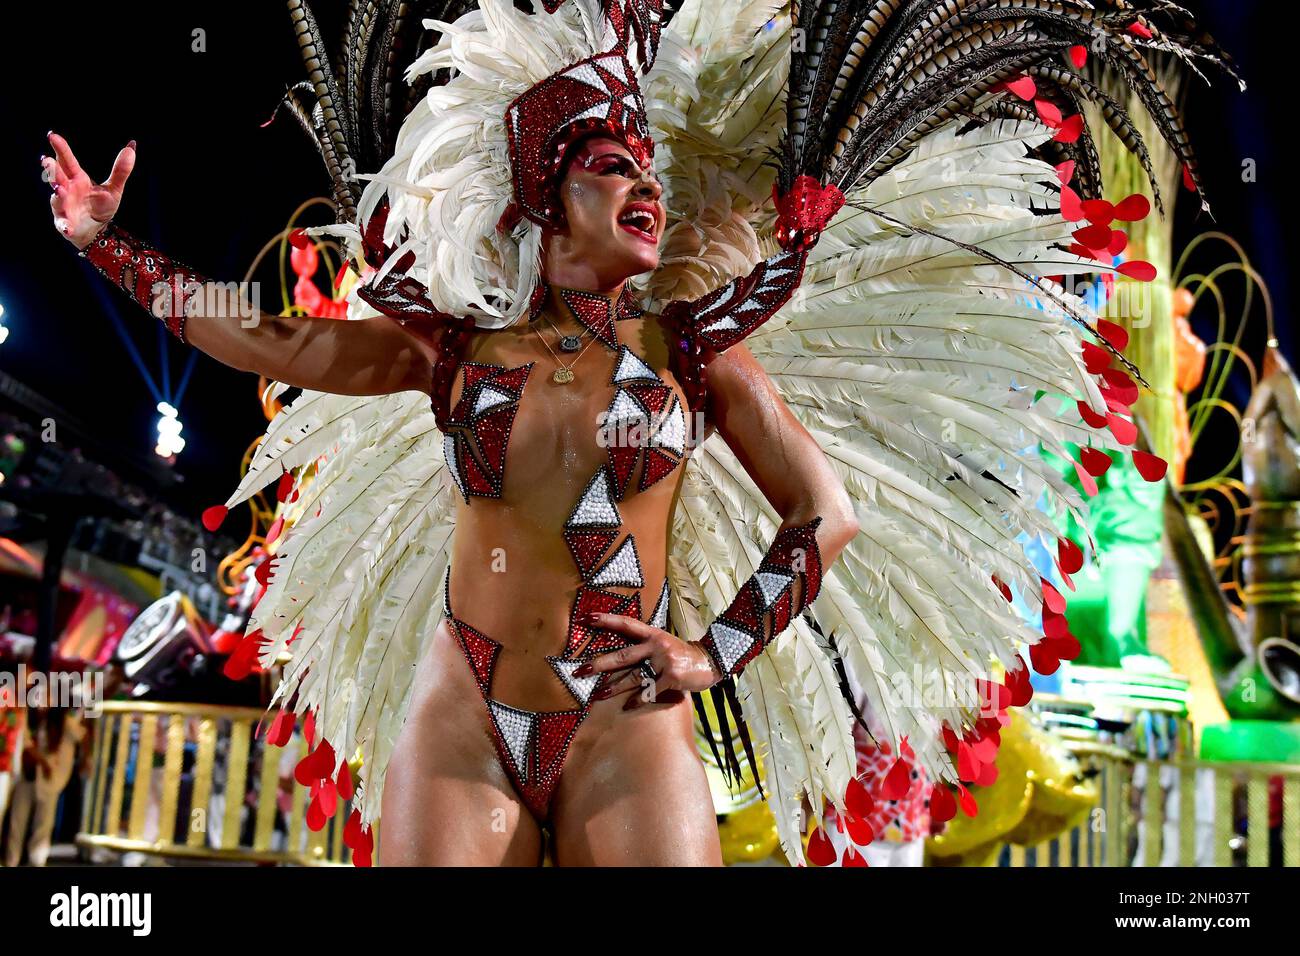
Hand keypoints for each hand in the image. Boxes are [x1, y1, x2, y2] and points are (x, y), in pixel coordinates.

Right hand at [42, 131, 135, 249]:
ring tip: (60, 189)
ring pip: (57, 199)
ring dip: (58, 194)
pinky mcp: (65, 223)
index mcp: (77, 178)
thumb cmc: (100, 206)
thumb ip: (121, 170)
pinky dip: (65, 226)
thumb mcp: (114, 189)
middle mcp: (66, 189)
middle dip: (51, 169)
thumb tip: (133, 144)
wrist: (96, 229)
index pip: (67, 161)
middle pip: (56, 176)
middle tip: (47, 160)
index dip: (60, 149)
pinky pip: (63, 225)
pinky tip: (68, 228)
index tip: (52, 135)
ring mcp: (63, 206)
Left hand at [575, 612, 722, 709]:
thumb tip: (616, 655)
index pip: (626, 624)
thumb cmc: (681, 654)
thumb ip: (643, 646)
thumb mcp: (663, 643)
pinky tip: (627, 707)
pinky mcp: (671, 678)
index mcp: (652, 634)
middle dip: (600, 664)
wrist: (710, 661)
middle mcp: (656, 645)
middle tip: (580, 670)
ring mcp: (664, 662)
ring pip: (633, 676)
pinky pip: (650, 691)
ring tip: (597, 695)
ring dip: (613, 688)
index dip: (606, 620)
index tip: (586, 618)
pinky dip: (637, 700)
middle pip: (623, 655)